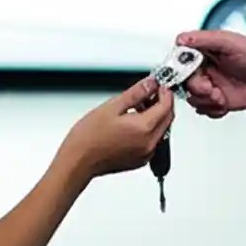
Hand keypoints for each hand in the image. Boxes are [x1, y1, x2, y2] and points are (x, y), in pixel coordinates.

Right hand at [58, 77, 174, 179]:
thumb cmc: (89, 138)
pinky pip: (153, 141)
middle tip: (152, 92)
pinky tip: (135, 122)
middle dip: (163, 103)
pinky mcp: (140, 160)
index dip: (165, 92)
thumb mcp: (112, 106)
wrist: (78, 162)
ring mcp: (146, 154)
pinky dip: (150, 129)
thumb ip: (136, 93)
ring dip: (156, 115)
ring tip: (139, 105)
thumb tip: (150, 84)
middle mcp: (149, 143)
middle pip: (168, 118)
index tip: (160, 84)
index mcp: (144, 128)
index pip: (166, 106)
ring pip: (161, 129)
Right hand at [175, 29, 245, 117]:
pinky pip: (203, 109)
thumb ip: (205, 39)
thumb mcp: (229, 42)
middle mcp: (204, 68)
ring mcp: (209, 85)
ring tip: (220, 97)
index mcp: (204, 51)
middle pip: (183, 81)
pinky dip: (212, 109)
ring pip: (191, 97)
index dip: (180, 68)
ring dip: (205, 100)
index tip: (187, 74)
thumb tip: (181, 39)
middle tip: (209, 88)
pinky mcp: (216, 100)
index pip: (180, 59)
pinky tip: (223, 104)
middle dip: (196, 87)